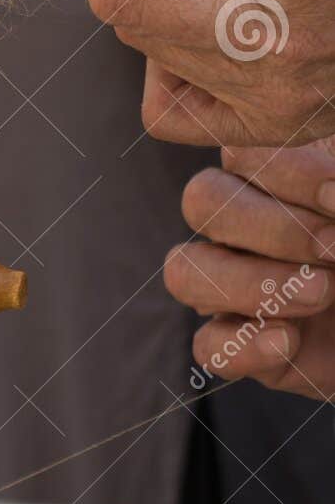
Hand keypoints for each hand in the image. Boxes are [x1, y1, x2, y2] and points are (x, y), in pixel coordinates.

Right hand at [165, 139, 334, 398]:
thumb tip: (330, 189)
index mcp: (278, 176)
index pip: (240, 154)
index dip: (285, 172)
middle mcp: (246, 225)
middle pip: (201, 201)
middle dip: (269, 226)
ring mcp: (238, 287)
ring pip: (184, 271)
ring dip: (247, 282)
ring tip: (320, 294)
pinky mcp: (247, 349)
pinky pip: (206, 346)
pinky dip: (240, 345)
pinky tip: (289, 342)